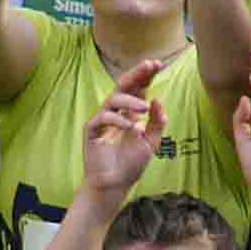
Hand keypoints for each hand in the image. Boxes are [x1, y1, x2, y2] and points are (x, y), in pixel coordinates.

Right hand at [75, 77, 170, 207]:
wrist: (115, 185)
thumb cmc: (131, 164)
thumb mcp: (151, 143)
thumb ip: (157, 123)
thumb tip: (158, 100)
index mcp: (130, 113)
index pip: (138, 88)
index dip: (146, 75)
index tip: (158, 64)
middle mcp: (116, 112)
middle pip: (123, 86)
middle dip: (136, 74)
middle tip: (150, 66)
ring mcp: (103, 119)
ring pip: (114, 99)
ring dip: (131, 100)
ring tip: (145, 108)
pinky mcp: (92, 130)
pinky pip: (104, 117)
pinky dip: (118, 120)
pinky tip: (132, 127)